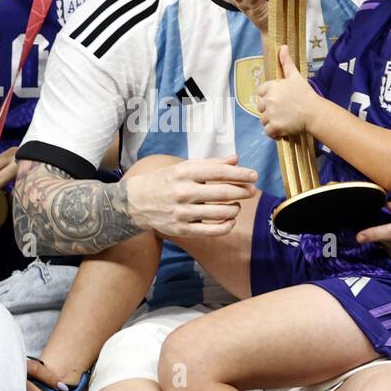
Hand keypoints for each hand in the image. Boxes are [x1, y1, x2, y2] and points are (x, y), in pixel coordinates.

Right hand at [124, 155, 258, 237]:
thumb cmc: (165, 181)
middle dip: (243, 191)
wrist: (136, 202)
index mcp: (184, 172)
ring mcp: (183, 213)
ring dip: (235, 208)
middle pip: (223, 192)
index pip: (219, 172)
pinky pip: (213, 231)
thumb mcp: (183, 167)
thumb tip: (235, 159)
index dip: (240, 174)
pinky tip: (230, 220)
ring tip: (237, 204)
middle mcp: (183, 192)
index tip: (254, 175)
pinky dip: (226, 226)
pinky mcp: (183, 230)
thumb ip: (211, 164)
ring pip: (221, 213)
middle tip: (251, 190)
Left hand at [257, 45, 320, 137]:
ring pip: (263, 120)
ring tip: (283, 120)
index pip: (260, 92)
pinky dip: (273, 132)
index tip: (278, 99)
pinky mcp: (274, 126)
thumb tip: (282, 47)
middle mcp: (268, 100)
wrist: (314, 112)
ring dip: (271, 121)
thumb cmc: (306, 94)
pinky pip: (267, 131)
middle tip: (282, 111)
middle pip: (260, 107)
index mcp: (272, 87)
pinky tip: (281, 130)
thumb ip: (286, 62)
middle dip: (268, 109)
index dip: (267, 96)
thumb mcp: (295, 76)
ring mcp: (271, 114)